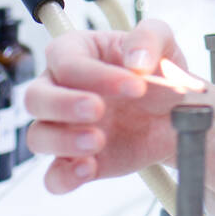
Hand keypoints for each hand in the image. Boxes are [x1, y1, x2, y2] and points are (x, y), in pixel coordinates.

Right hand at [25, 18, 206, 193]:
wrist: (178, 117)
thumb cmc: (162, 75)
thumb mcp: (164, 44)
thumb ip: (149, 38)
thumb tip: (136, 59)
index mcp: (77, 53)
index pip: (67, 61)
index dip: (96, 74)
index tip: (136, 85)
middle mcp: (62, 89)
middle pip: (35, 97)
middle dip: (63, 105)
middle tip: (98, 109)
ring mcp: (65, 128)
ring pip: (38, 137)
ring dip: (63, 141)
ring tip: (98, 141)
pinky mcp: (75, 161)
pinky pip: (54, 175)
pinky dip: (65, 177)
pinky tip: (87, 169)